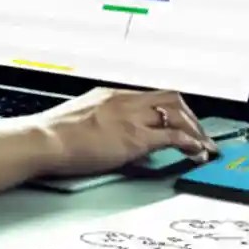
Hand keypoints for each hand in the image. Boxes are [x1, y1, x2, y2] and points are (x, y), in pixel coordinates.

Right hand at [31, 87, 218, 176]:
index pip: (151, 97)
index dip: (171, 109)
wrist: (44, 139)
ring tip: (204, 147)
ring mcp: (132, 118)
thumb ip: (99, 125)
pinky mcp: (135, 138)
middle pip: (171, 99)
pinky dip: (191, 144)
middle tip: (198, 134)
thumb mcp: (80, 120)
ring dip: (196, 131)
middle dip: (190, 116)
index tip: (179, 122)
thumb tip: (108, 140)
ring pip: (178, 114)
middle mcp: (125, 101)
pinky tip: (197, 153)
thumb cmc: (52, 135)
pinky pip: (173, 137)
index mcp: (112, 95)